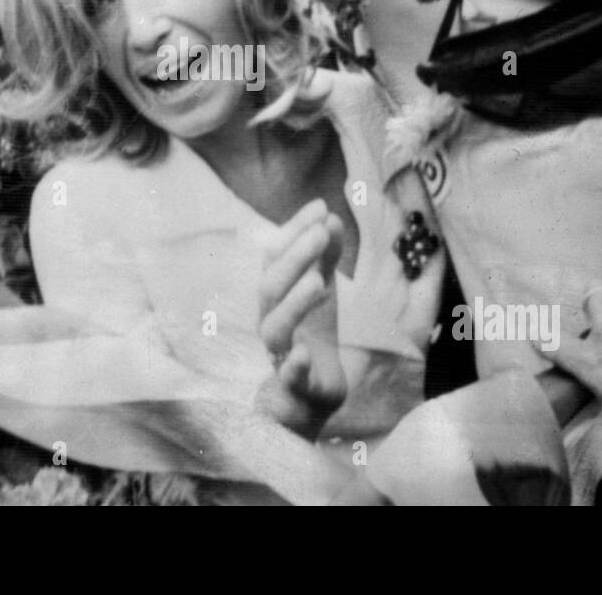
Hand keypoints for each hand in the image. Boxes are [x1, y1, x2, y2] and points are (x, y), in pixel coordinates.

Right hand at [255, 199, 346, 438]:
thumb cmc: (312, 334)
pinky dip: (293, 365)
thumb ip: (325, 257)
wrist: (311, 395)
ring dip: (294, 303)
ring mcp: (279, 354)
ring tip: (319, 281)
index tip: (320, 206)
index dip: (294, 231)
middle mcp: (270, 321)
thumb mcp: (322, 291)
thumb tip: (331, 217)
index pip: (275, 256)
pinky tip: (303, 353)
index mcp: (276, 296)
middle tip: (321, 233)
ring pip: (274, 328)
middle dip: (295, 258)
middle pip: (270, 287)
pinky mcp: (294, 386)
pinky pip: (288, 377)